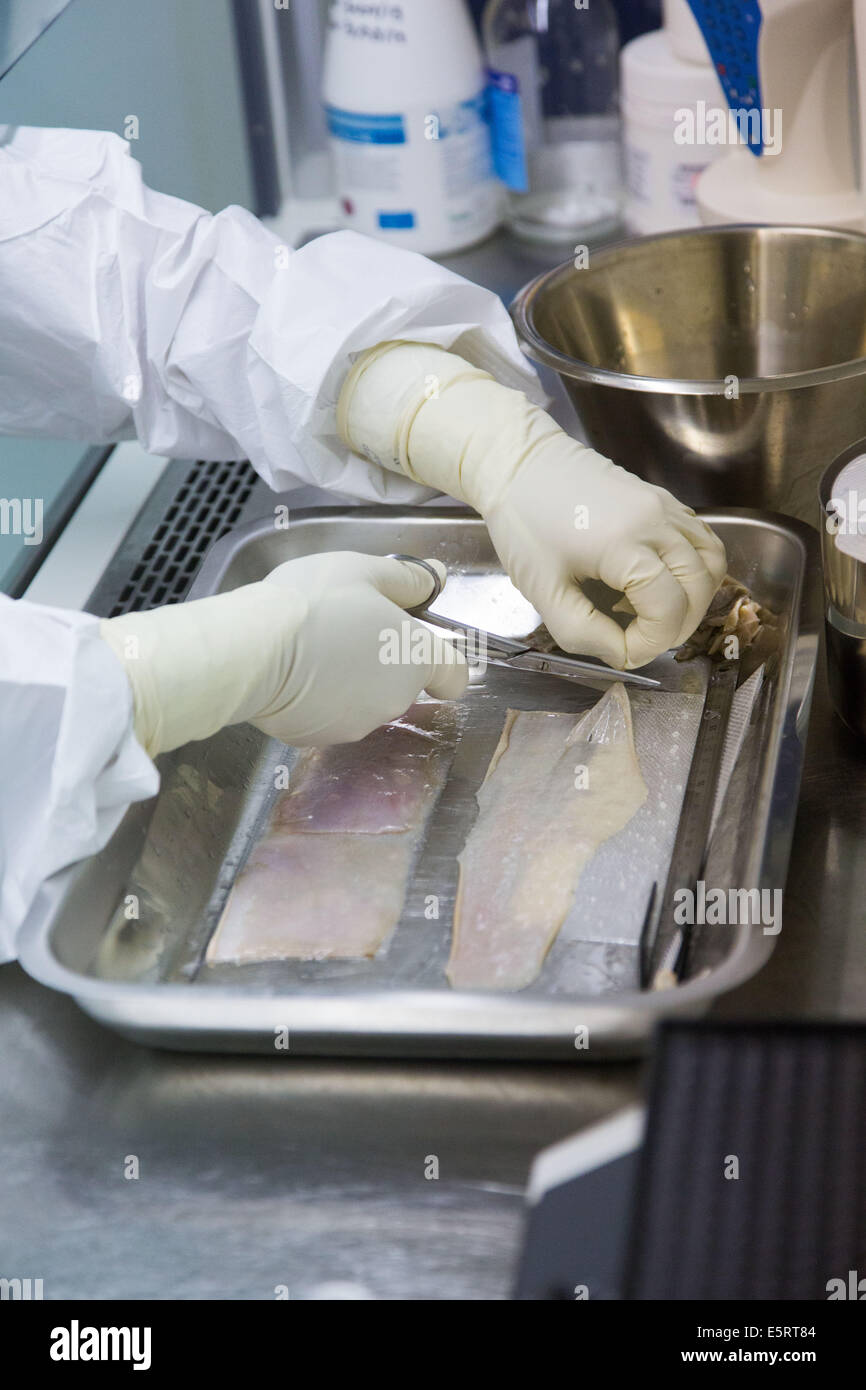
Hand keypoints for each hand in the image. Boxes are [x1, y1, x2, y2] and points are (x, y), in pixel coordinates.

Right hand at [99, 552, 466, 755]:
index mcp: (415, 659)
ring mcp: (356, 726)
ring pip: (363, 701)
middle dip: (382, 663)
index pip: (455, 676)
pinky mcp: (317, 739)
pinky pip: (327, 716)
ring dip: (348, 681)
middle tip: (346, 629)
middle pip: (402, 684)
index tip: (420, 647)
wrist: (252, 652)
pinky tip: (291, 674)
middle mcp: (395, 701)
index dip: (443, 662)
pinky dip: (317, 700)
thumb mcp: (363, 571)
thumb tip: (439, 576)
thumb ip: (407, 578)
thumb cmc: (314, 603)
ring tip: (312, 649)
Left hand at [480, 439, 726, 668]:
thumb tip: (620, 654)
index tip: (623, 653)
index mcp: (624, 546)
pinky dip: (695, 570)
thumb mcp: (543, 592)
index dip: (650, 645)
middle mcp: (656, 522)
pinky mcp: (664, 499)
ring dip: (694, 599)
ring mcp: (665, 506)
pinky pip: (702, 539)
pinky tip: (661, 582)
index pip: (668, 611)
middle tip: (640, 639)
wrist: (519, 465)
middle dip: (676, 627)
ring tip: (655, 614)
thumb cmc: (524, 525)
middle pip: (698, 589)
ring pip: (712, 563)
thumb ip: (582, 633)